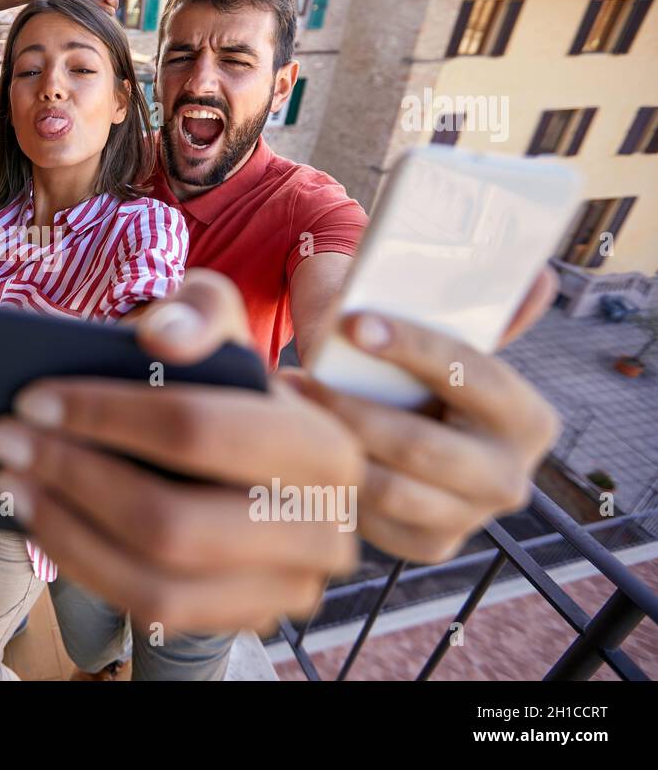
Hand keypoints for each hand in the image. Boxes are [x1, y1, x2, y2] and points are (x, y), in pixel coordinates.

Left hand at [0, 269, 362, 633]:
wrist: (253, 460)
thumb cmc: (225, 387)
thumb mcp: (220, 327)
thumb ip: (200, 309)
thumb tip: (161, 337)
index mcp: (323, 446)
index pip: (198, 432)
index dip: (105, 415)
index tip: (30, 398)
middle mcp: (322, 530)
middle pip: (172, 522)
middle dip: (71, 477)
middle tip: (3, 440)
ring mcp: (287, 590)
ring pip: (158, 582)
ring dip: (66, 531)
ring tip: (10, 483)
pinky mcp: (248, 619)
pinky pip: (154, 612)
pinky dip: (86, 566)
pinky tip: (42, 521)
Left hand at [282, 269, 560, 563]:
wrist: (410, 424)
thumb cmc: (422, 370)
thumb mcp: (446, 335)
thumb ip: (478, 308)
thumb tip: (538, 280)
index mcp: (529, 419)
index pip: (469, 374)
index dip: (411, 347)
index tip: (353, 322)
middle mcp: (509, 477)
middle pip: (419, 445)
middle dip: (349, 409)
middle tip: (295, 378)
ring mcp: (470, 518)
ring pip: (387, 488)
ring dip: (327, 446)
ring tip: (285, 404)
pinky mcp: (427, 544)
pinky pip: (368, 519)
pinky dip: (326, 483)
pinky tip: (292, 448)